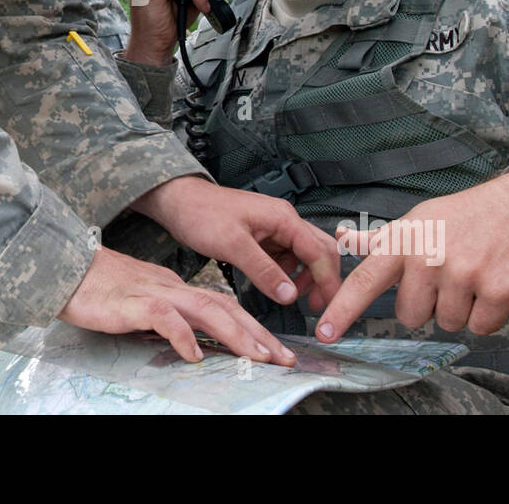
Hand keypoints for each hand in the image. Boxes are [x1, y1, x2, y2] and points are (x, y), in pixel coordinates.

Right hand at [59, 245, 298, 364]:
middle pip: (225, 306)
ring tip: (257, 356)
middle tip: (283, 359)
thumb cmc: (98, 287)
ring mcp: (153, 292)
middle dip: (258, 333)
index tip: (275, 350)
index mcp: (175, 287)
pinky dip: (182, 335)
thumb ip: (167, 316)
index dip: (253, 327)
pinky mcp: (131, 302)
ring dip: (236, 333)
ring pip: (205, 308)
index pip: (224, 304)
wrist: (63, 267)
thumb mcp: (141, 302)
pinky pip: (163, 317)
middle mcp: (172, 287)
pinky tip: (194, 354)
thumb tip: (193, 340)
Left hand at [131, 175, 341, 312]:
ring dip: (304, 277)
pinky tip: (277, 286)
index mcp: (283, 218)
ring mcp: (274, 228)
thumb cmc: (201, 214)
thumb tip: (290, 295)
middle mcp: (284, 221)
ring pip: (303, 255)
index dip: (327, 281)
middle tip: (318, 306)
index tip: (329, 306)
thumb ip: (264, 271)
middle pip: (319, 251)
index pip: (319, 252)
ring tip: (295, 299)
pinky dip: (286, 273)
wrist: (178, 202)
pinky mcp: (262, 237)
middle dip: (323, 278)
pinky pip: (284, 257)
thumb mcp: (233, 245)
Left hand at [315, 169, 508, 341]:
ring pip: (448, 323)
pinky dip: (488, 314)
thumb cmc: (464, 217)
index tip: (324, 334)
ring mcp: (466, 275)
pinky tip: (492, 285)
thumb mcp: (419, 219)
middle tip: (446, 275)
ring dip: (460, 308)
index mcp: (405, 241)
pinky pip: (480, 327)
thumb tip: (342, 239)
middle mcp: (430, 258)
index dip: (342, 310)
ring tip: (472, 275)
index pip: (365, 280)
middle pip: (411, 316)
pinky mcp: (499, 292)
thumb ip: (381, 240)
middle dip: (428, 304)